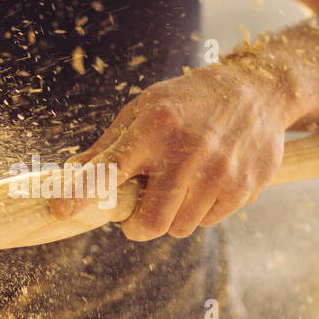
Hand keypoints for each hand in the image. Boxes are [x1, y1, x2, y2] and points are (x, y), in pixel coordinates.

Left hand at [50, 63, 290, 239]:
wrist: (257, 91)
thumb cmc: (188, 102)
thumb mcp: (145, 109)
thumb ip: (109, 145)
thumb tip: (71, 171)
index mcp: (155, 127)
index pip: (110, 168)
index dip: (82, 193)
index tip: (61, 210)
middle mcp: (187, 151)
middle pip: (150, 222)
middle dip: (137, 226)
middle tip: (137, 215)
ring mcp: (219, 172)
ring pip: (180, 227)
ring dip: (172, 216)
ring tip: (180, 186)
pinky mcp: (244, 188)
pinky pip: (208, 222)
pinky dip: (200, 211)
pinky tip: (207, 182)